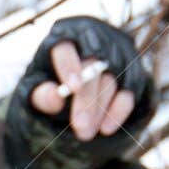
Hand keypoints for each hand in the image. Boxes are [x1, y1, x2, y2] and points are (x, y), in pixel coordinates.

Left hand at [16, 16, 155, 152]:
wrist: (74, 86)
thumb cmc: (49, 83)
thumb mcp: (35, 89)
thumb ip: (41, 94)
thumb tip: (55, 97)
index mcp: (63, 34)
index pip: (66, 45)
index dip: (70, 66)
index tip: (72, 89)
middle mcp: (94, 35)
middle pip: (93, 64)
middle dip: (87, 98)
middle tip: (80, 127)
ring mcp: (117, 49)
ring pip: (114, 77)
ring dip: (101, 108)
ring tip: (85, 133)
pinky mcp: (133, 66)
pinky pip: (132, 87)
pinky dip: (120, 109)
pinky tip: (106, 129)